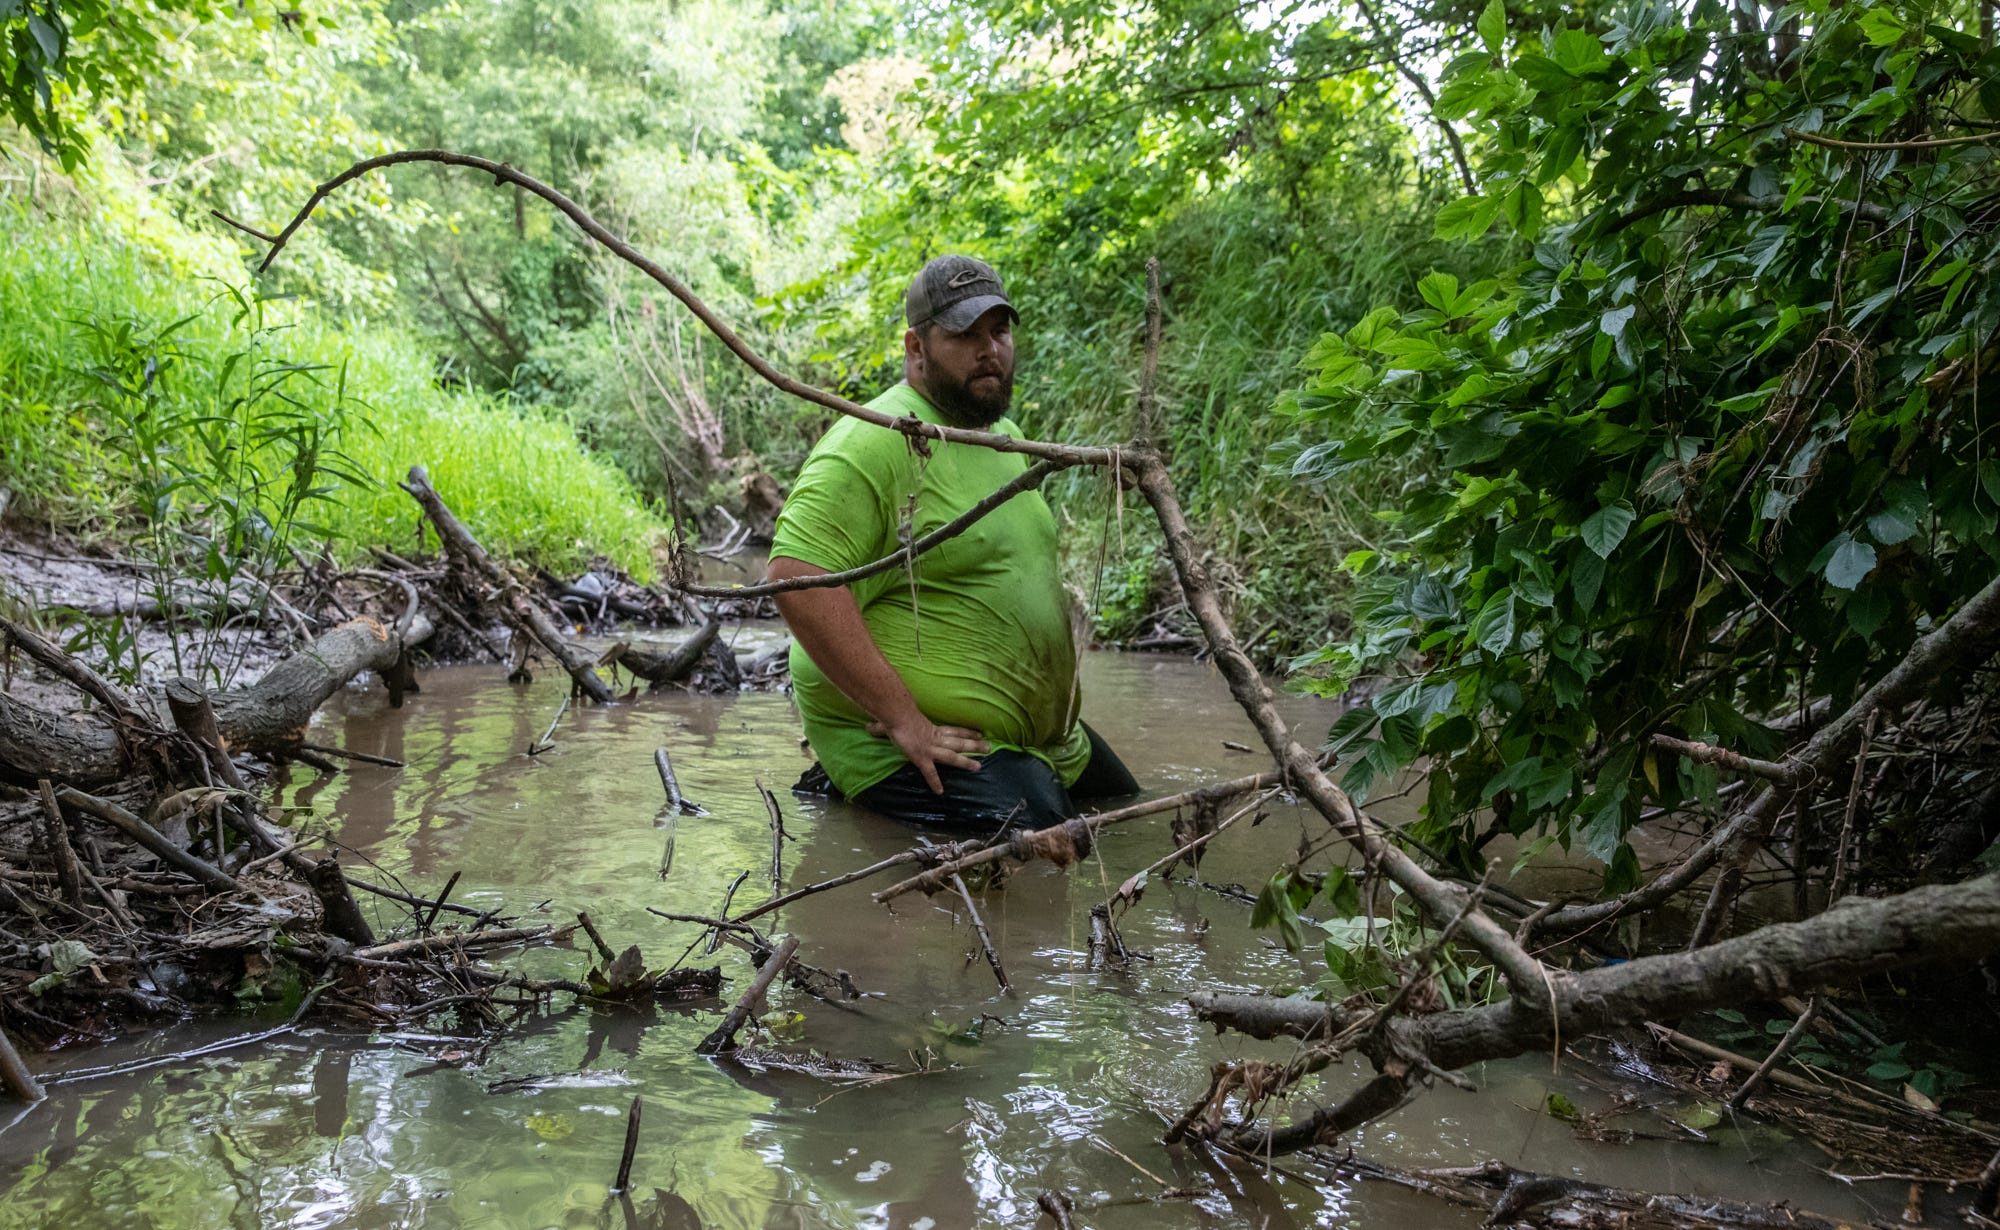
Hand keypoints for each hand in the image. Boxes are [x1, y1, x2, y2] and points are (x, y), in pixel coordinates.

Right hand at [867, 717, 988, 794]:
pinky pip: (930, 772)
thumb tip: (867, 728)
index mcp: (931, 729)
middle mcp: (934, 739)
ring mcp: (930, 748)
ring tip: (979, 766)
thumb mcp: (892, 721)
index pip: (953, 731)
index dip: (966, 733)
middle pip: (958, 742)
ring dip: (966, 761)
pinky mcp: (921, 757)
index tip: (979, 733)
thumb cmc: (895, 715)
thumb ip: (881, 727)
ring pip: (952, 755)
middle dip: (974, 745)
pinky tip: (939, 792)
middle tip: (989, 748)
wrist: (896, 715)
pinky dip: (934, 782)